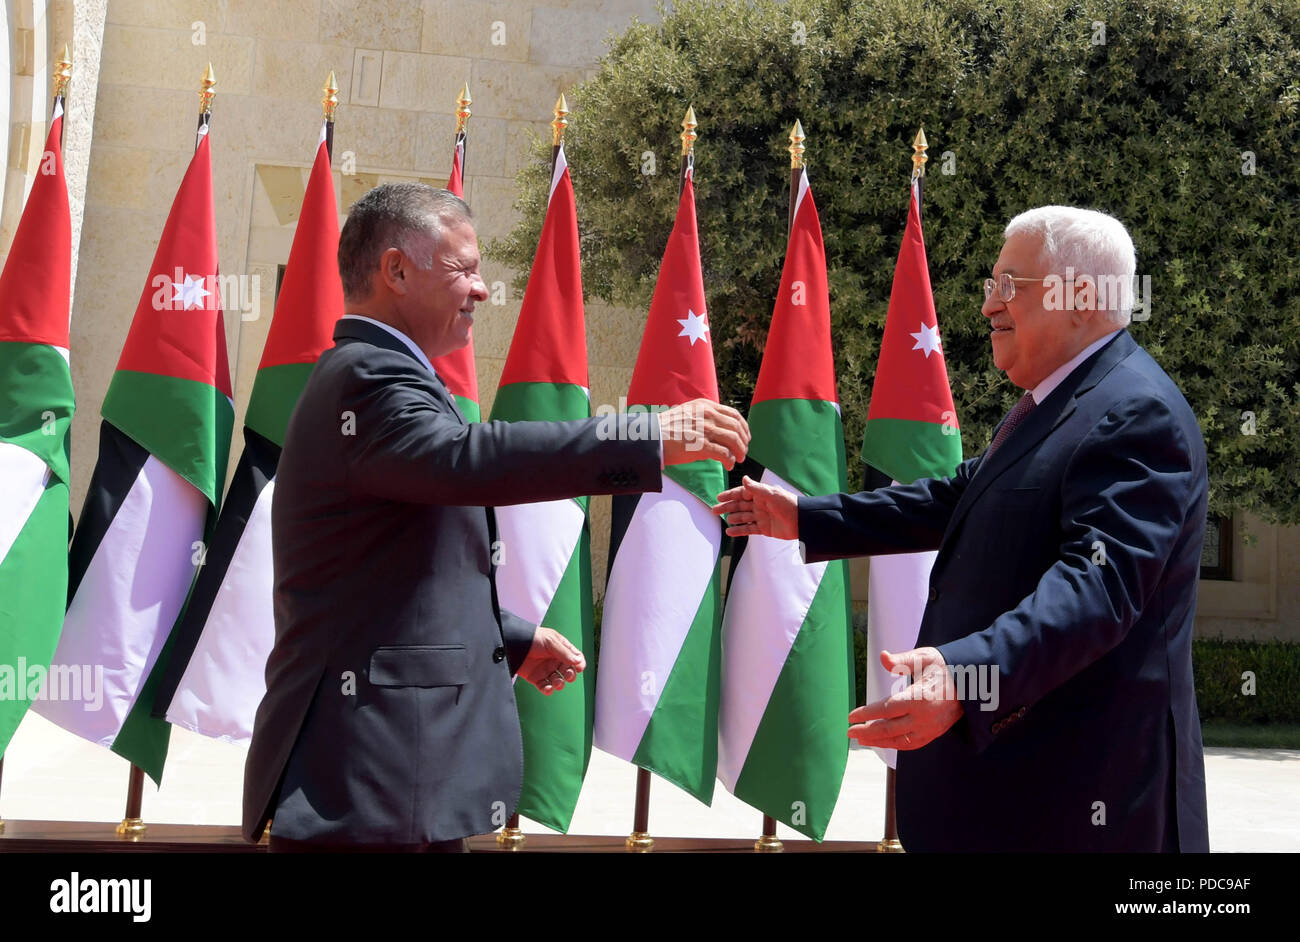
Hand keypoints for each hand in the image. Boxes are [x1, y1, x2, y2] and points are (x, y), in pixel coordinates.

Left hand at [517, 627, 585, 695]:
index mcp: (561, 649)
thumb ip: (565, 652)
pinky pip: (545, 687)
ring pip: (558, 681)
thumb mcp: (551, 641)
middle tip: (568, 675)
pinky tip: (548, 688)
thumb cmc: (533, 637)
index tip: (579, 667)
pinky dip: (548, 690)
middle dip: (570, 675)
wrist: (514, 643)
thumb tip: (579, 662)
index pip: (575, 658)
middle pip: (568, 671)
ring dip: (560, 684)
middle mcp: (555, 660)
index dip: (579, 663)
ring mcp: (546, 670)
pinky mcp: (536, 678)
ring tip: (557, 682)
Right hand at [659, 399, 749, 469]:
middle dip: (743, 442)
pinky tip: (728, 465)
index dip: (743, 427)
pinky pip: (724, 454)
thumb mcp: (687, 414)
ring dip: (739, 452)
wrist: (650, 437)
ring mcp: (704, 429)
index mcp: (705, 406)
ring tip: (738, 460)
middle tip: (743, 452)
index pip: (733, 414)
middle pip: (736, 428)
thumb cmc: (666, 429)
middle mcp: (707, 415)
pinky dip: (729, 461)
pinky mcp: (700, 445)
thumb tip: (719, 433)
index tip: (745, 437)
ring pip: (733, 440)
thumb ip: (704, 419)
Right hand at [710, 474, 798, 539]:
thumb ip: (755, 488)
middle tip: (714, 510)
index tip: (719, 497)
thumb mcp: (771, 493)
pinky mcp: (764, 529)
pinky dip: (739, 530)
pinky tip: (730, 532)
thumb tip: (744, 478)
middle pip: (740, 506)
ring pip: (743, 517)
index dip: (730, 495)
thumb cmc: (788, 504)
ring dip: (733, 518)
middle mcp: (759, 505)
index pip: (742, 493)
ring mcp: (761, 517)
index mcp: (761, 495)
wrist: (801, 521)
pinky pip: (748, 529)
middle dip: (728, 507)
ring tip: (725, 518)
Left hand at [847, 648, 963, 748]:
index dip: (866, 714)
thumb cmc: (944, 666)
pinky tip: (883, 742)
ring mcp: (930, 728)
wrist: (972, 682)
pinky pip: (912, 744)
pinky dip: (895, 745)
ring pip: (899, 741)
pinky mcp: (935, 733)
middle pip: (889, 728)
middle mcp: (925, 717)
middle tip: (849, 731)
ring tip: (862, 739)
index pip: (886, 709)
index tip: (851, 716)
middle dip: (867, 731)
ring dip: (878, 741)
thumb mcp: (924, 657)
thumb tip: (883, 656)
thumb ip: (902, 659)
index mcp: (920, 697)